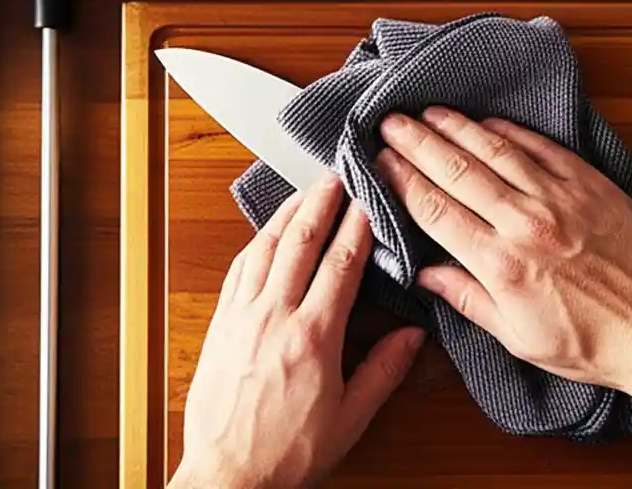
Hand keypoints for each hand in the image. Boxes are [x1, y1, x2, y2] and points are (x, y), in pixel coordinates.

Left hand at [171, 173, 425, 488]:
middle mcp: (273, 318)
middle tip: (336, 173)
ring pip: (264, 249)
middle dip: (321, 202)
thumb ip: (382, 371)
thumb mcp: (349, 420)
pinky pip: (239, 270)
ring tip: (305, 190)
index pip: (340, 264)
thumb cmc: (286, 455)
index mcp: (312, 338)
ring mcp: (241, 318)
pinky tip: (267, 233)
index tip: (369, 196)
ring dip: (287, 214)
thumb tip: (412, 335)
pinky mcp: (220, 326)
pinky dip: (256, 243)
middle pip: (300, 242)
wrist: (226, 477)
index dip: (357, 224)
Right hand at [375, 107, 631, 394]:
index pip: (434, 209)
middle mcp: (525, 224)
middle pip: (456, 170)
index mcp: (501, 264)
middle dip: (416, 143)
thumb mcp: (518, 337)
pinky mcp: (590, 185)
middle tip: (389, 124)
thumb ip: (467, 298)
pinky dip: (510, 132)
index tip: (379, 162)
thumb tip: (425, 274)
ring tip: (428, 113)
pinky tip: (487, 122)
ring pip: (496, 151)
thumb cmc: (593, 343)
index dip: (401, 180)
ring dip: (457, 127)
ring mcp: (560, 199)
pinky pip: (541, 148)